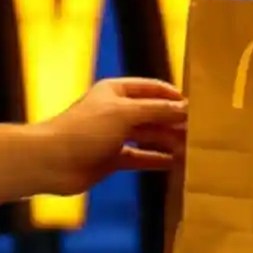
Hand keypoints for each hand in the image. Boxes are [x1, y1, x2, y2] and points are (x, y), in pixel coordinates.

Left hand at [39, 77, 186, 194]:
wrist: (51, 161)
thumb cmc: (85, 129)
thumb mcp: (125, 113)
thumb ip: (157, 111)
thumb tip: (186, 109)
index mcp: (117, 91)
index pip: (153, 88)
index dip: (174, 96)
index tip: (198, 107)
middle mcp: (117, 111)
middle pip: (153, 114)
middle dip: (175, 121)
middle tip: (202, 132)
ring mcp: (114, 136)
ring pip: (149, 136)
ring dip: (169, 141)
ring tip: (194, 149)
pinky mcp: (112, 159)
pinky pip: (141, 157)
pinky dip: (158, 160)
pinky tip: (176, 164)